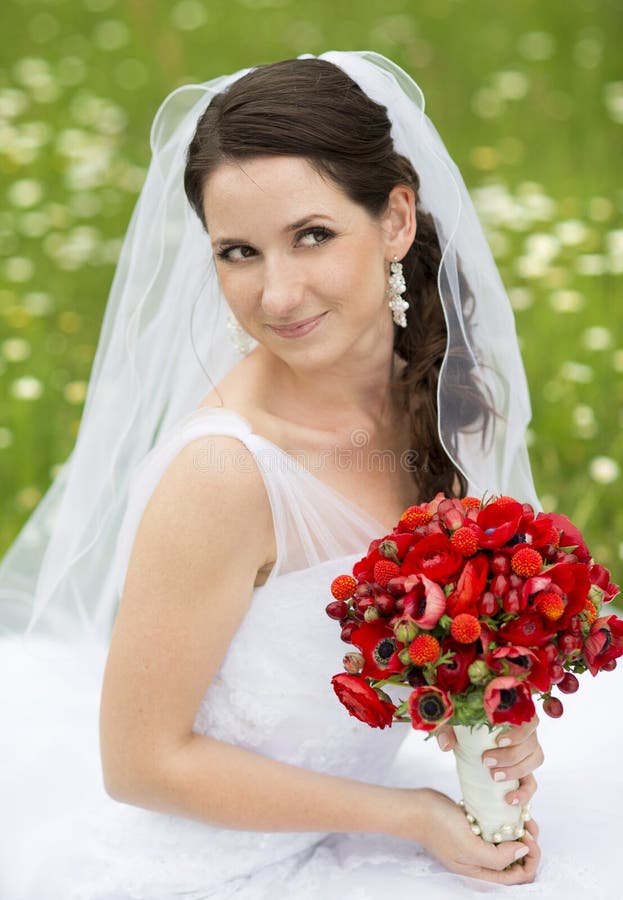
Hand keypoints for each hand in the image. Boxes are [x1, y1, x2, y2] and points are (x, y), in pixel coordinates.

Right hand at [410, 788, 540, 884]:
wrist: (417, 808)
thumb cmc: (438, 827)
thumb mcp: (469, 846)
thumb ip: (497, 858)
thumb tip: (522, 852)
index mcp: (482, 872)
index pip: (519, 876)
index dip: (530, 858)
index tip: (527, 836)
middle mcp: (482, 862)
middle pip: (518, 862)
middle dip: (529, 844)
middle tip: (527, 823)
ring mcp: (479, 845)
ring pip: (510, 845)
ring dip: (521, 832)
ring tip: (521, 815)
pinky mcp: (476, 829)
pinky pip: (499, 830)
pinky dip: (508, 822)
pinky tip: (508, 810)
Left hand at [435, 715, 542, 807]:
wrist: (468, 742)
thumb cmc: (465, 726)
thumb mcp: (455, 725)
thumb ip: (449, 731)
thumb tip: (445, 745)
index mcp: (515, 713)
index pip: (528, 719)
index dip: (518, 731)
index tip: (498, 741)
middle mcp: (527, 731)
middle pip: (531, 743)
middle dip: (509, 755)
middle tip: (486, 761)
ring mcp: (529, 751)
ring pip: (535, 760)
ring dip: (516, 771)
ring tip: (493, 777)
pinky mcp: (526, 771)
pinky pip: (532, 783)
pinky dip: (524, 793)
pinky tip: (509, 800)